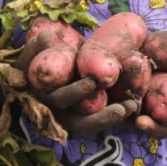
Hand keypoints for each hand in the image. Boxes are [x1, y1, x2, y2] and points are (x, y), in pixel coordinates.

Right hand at [17, 29, 136, 134]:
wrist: (37, 74)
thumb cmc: (34, 61)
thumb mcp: (32, 52)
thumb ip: (38, 46)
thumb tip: (47, 39)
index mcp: (44, 96)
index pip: (60, 98)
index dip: (75, 93)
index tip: (92, 83)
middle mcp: (57, 113)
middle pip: (80, 121)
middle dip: (101, 116)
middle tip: (122, 108)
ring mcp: (70, 119)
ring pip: (92, 126)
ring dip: (113, 120)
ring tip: (133, 109)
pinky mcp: (83, 119)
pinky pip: (100, 124)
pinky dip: (116, 120)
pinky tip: (134, 111)